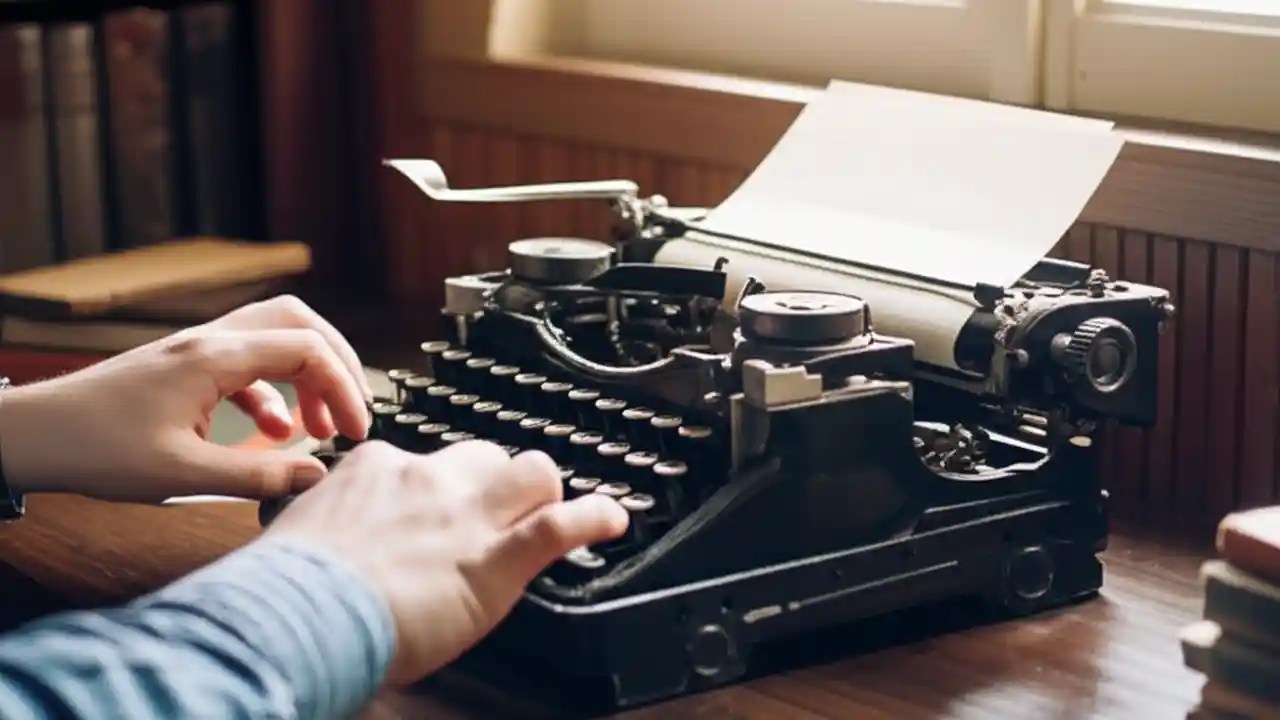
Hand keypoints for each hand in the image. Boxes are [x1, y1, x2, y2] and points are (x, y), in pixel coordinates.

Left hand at [0, 295, 373, 501]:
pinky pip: (248, 362)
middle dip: (336, 364)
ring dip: (306, 375)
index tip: (354, 431)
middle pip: (298, 323)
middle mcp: (210, 341)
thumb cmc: (96, 450)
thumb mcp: (182, 475)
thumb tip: (315, 478)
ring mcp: (196, 351)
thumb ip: (256, 476)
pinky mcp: (184, 368)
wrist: (33, 436)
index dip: (343, 388)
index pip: (307, 349)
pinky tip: (274, 430)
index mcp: (215, 358)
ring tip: (319, 427)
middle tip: (352, 410)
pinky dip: (274, 390)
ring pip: (274, 337)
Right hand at [263, 439, 628, 684]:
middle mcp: (427, 480)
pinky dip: (595, 518)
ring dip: (542, 493)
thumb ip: (329, 529)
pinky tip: (613, 519)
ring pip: (531, 473)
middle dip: (492, 484)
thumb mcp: (300, 537)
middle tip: (489, 518)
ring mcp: (465, 515)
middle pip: (484, 458)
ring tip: (549, 510)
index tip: (432, 512)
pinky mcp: (493, 558)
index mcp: (376, 469)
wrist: (293, 615)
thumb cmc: (285, 589)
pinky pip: (561, 524)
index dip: (435, 489)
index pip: (423, 462)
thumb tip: (326, 545)